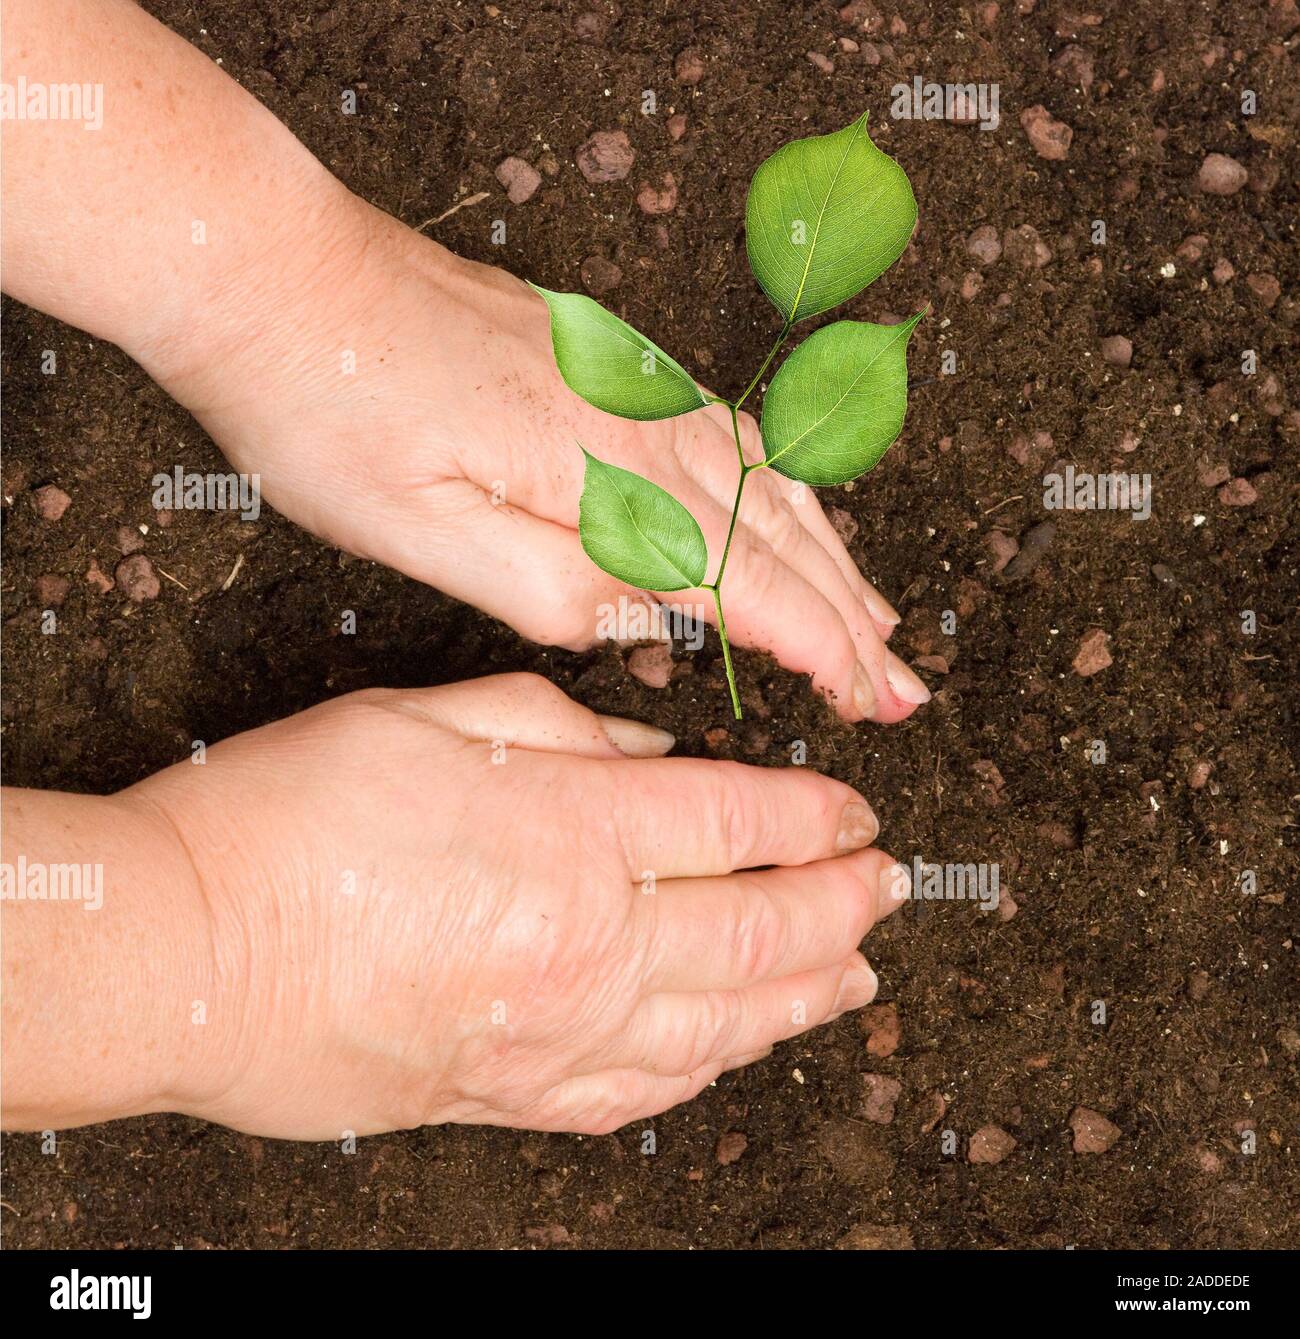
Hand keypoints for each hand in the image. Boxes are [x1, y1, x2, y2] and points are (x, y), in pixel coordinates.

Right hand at [130, 674, 907, 1137]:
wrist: (182, 952)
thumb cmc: (288, 820)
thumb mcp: (431, 718)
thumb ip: (562, 730)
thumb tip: (651, 756)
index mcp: (571, 832)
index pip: (742, 821)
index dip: (817, 816)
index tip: (857, 812)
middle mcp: (587, 943)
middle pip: (763, 929)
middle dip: (844, 905)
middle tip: (889, 887)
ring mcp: (556, 1034)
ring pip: (728, 1022)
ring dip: (808, 994)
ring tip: (857, 972)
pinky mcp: (510, 1095)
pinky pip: (646, 1092)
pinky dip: (714, 1065)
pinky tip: (744, 1045)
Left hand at [155, 202, 931, 724]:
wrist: (282, 273)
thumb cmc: (331, 407)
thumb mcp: (421, 532)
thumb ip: (548, 589)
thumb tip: (641, 623)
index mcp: (602, 471)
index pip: (747, 577)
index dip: (817, 646)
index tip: (869, 699)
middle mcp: (641, 418)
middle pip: (780, 530)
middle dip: (850, 616)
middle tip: (903, 682)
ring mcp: (632, 382)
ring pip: (769, 480)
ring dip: (831, 556)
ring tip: (876, 616)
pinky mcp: (610, 364)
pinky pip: (730, 433)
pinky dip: (783, 491)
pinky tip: (795, 516)